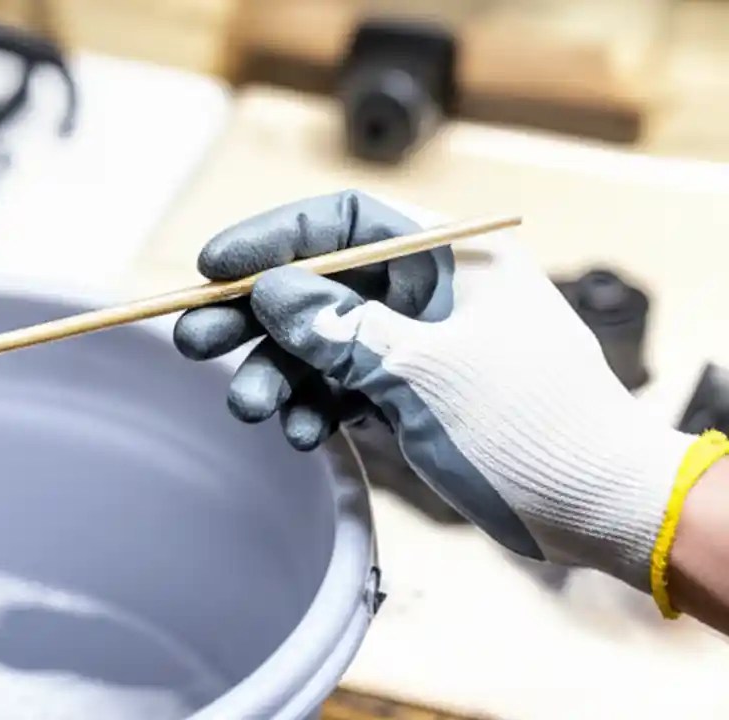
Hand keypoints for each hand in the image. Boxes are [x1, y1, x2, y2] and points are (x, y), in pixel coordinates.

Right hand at [174, 190, 693, 591]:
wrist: (598, 507)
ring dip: (282, 373)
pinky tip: (300, 432)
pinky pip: (348, 387)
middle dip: (258, 318)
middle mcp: (428, 293)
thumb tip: (268, 289)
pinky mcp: (416, 395)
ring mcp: (420, 346)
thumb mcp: (423, 371)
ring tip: (249, 406)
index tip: (211, 268)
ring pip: (327, 344)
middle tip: (194, 342)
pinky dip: (320, 406)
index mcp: (447, 258)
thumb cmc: (528, 424)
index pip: (341, 223)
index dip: (271, 238)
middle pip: (320, 286)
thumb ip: (340, 328)